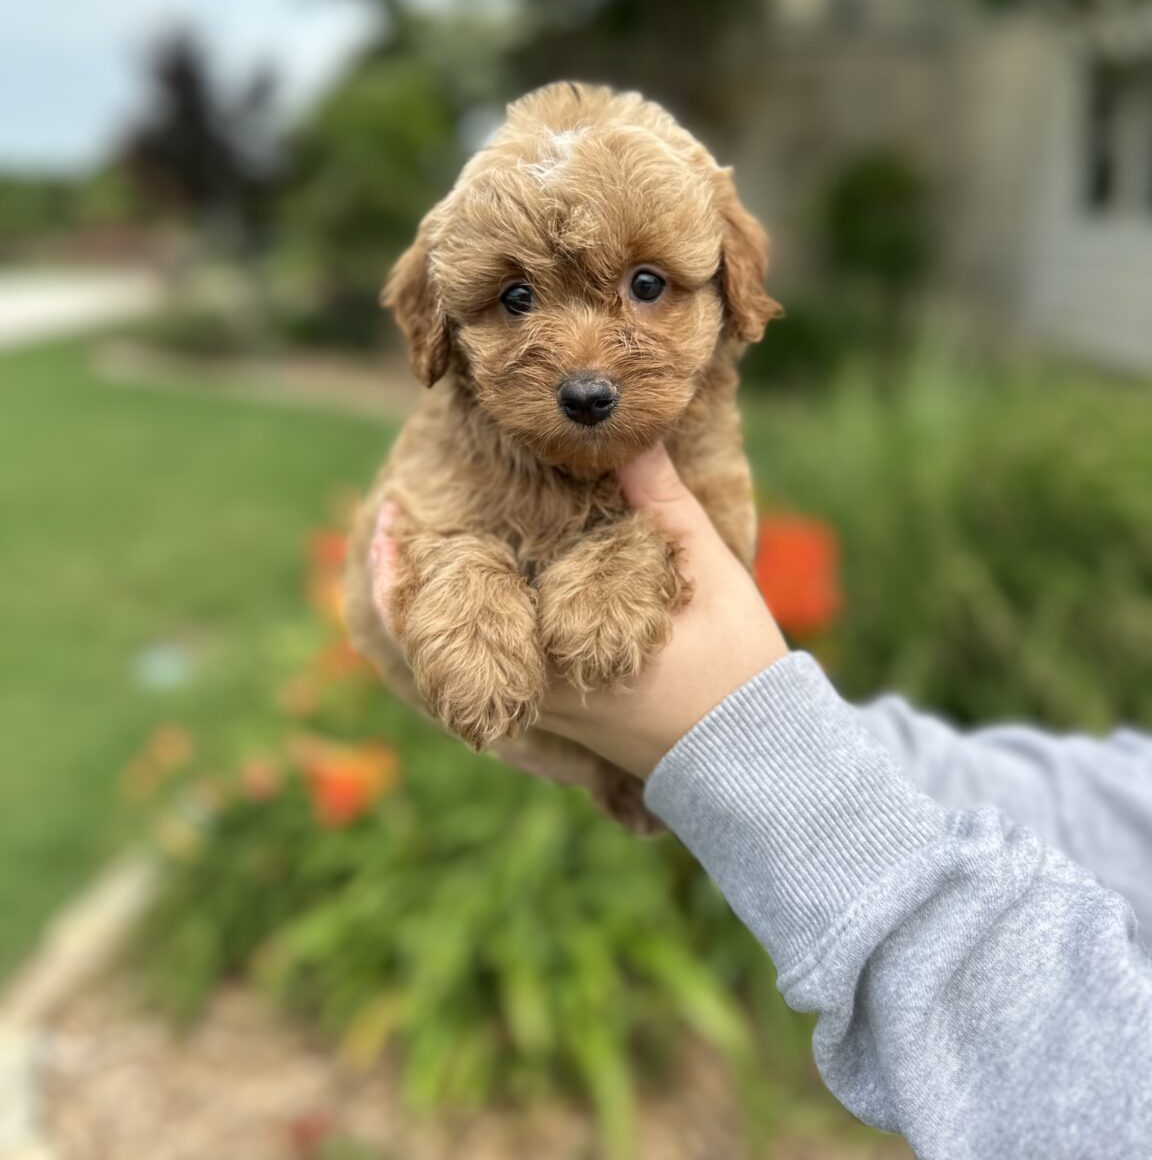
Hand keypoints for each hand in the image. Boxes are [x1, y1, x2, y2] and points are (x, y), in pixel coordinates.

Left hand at [368, 447, 788, 779]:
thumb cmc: (733, 661)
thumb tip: (626, 435)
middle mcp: (541, 694)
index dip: (409, 569)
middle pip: (443, 647)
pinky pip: (497, 680)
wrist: (756, 759)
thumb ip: (659, 500)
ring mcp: (550, 716)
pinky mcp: (566, 725)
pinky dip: (473, 642)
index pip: (458, 614)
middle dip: (410, 588)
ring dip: (437, 614)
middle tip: (383, 528)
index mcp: (562, 657)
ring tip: (411, 556)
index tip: (385, 519)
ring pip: (466, 669)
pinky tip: (477, 604)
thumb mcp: (703, 568)